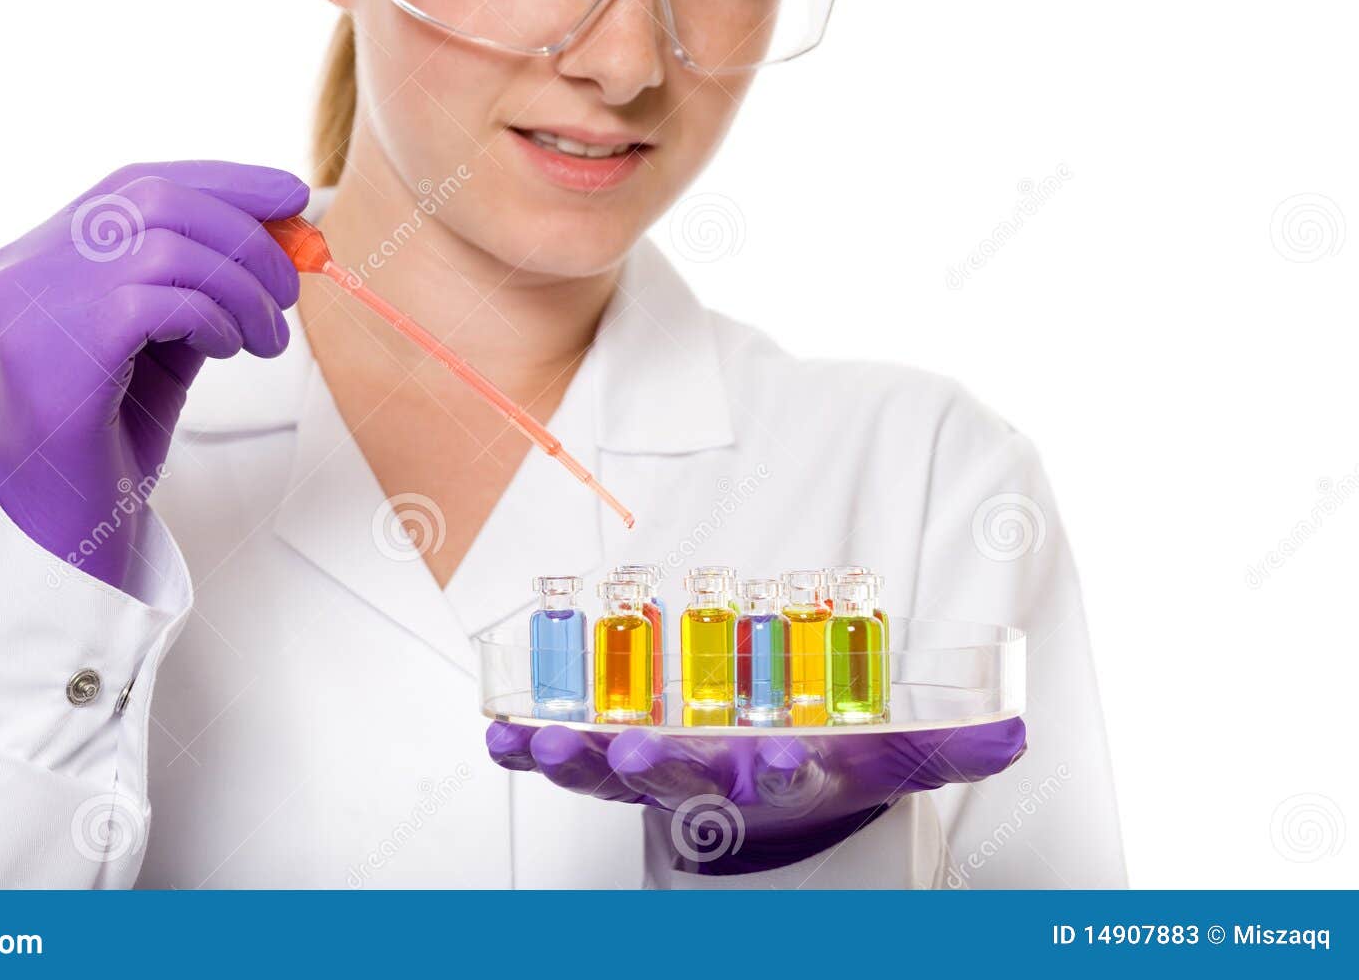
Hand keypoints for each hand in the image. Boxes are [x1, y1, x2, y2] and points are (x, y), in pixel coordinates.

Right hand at [0, 160, 307, 590]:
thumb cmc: (105, 444)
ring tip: (268, 338)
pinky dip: (213, 316)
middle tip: (290, 287)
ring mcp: (30, 304)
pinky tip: (230, 348)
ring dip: (242, 287)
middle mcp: (22, 268)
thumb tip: (276, 240)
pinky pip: (158, 299)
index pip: (135, 183)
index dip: (222, 181)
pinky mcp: (56, 347)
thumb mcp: (158, 350)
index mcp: (37, 258)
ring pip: (165, 245)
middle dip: (244, 234)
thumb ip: (197, 290)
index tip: (291, 195)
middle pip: (153, 199)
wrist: (51, 533)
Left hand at [487, 717, 1024, 873]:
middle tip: (633, 753)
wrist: (767, 773)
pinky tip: (497, 732)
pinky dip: (523, 747)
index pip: (777, 777)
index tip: (775, 757)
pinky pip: (558, 753)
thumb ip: (948, 745)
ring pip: (603, 768)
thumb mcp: (892, 754)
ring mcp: (649, 763)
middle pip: (675, 777)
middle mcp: (705, 775)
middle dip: (651, 765)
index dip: (775, 768)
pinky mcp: (606, 748)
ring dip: (569, 757)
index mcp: (775, 773)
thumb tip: (1012, 734)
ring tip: (536, 742)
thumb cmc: (825, 759)